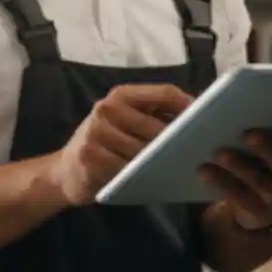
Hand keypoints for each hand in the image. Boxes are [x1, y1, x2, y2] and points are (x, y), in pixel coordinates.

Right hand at [49, 84, 192, 205]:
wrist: (64, 171)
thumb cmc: (105, 144)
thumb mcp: (124, 121)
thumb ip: (153, 115)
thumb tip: (196, 114)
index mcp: (120, 95)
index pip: (164, 92)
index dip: (188, 106)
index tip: (207, 121)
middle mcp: (107, 108)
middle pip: (157, 125)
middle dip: (176, 141)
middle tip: (195, 153)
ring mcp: (96, 133)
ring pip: (143, 150)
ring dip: (160, 162)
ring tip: (175, 168)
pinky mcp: (90, 158)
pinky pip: (127, 169)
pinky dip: (140, 175)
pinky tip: (150, 179)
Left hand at [198, 123, 271, 230]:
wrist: (262, 205)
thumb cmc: (268, 159)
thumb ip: (271, 124)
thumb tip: (247, 95)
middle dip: (268, 149)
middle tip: (249, 134)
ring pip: (260, 182)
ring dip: (239, 165)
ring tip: (219, 151)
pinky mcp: (258, 214)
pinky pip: (238, 197)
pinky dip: (221, 181)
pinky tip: (204, 169)